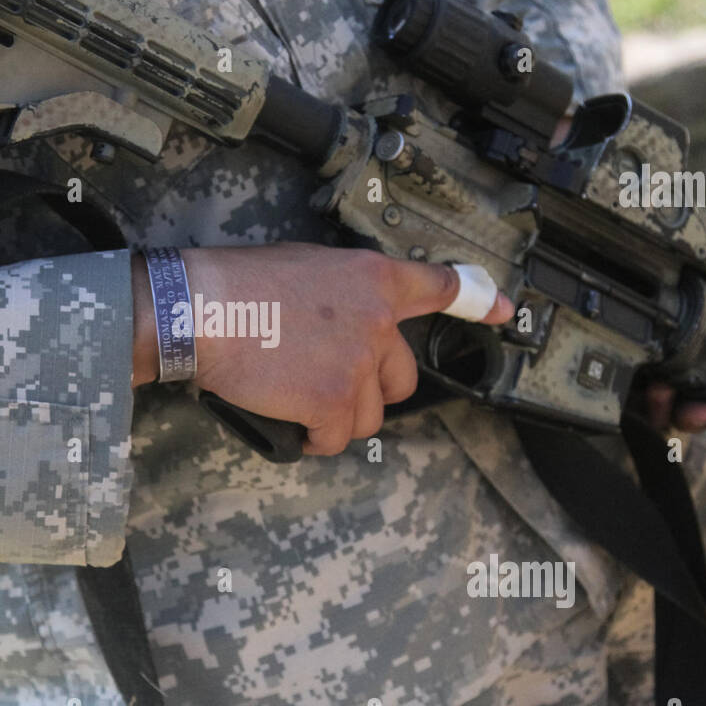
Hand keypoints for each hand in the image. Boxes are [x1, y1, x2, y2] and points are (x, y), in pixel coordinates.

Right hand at [133, 244, 513, 454]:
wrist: (200, 309)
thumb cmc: (235, 285)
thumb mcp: (305, 267)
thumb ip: (342, 295)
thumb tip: (342, 327)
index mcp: (372, 278)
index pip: (439, 287)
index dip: (478, 301)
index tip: (505, 311)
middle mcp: (377, 320)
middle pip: (402, 377)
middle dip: (368, 388)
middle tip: (325, 380)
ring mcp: (359, 363)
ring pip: (369, 415)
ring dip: (336, 415)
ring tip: (293, 394)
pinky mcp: (334, 401)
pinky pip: (336, 438)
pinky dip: (311, 437)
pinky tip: (285, 417)